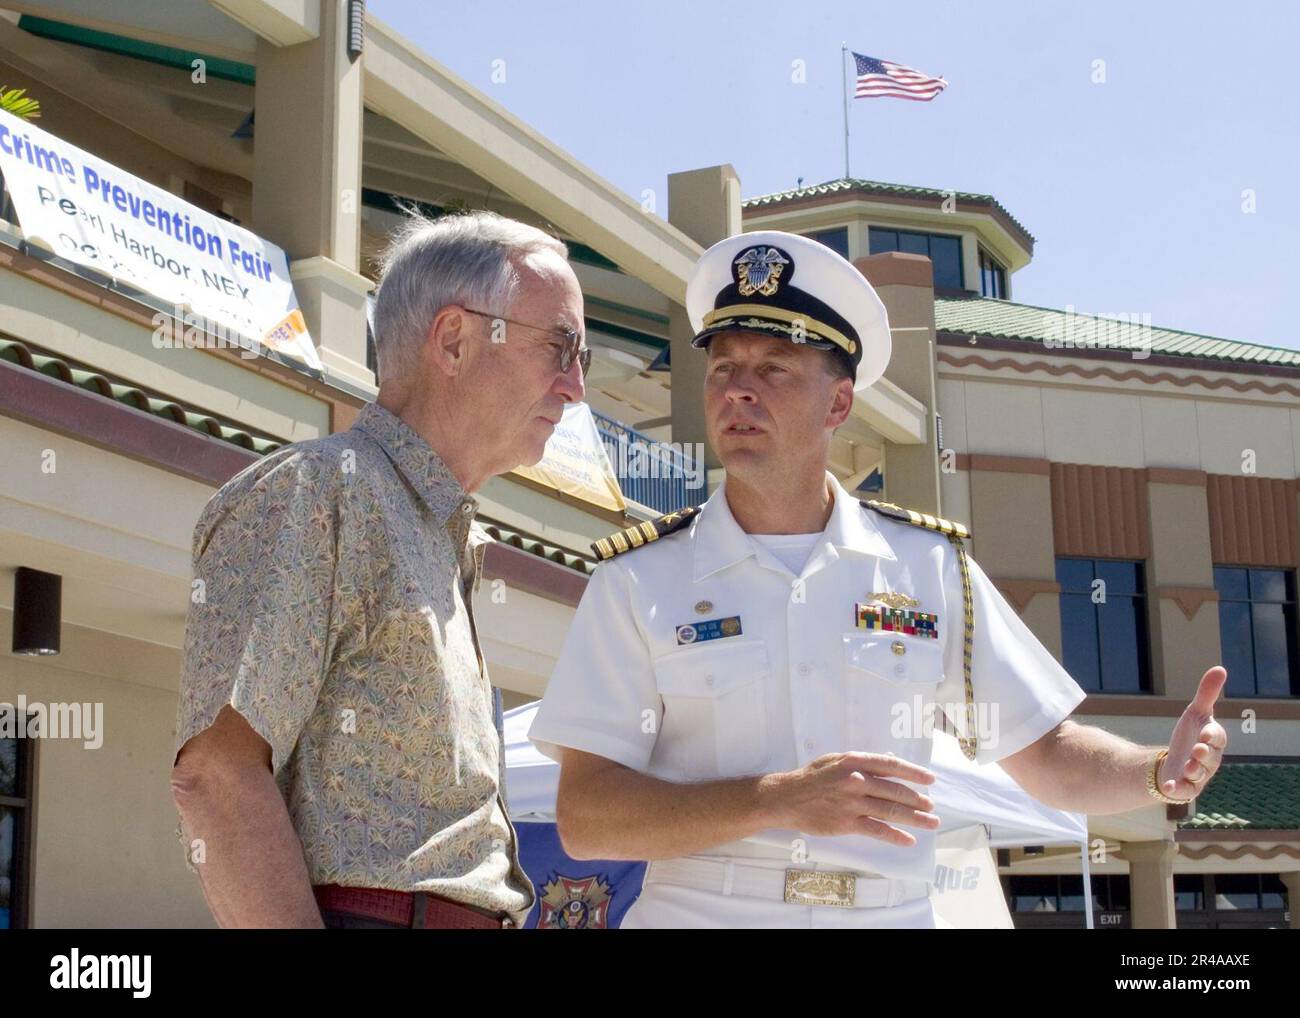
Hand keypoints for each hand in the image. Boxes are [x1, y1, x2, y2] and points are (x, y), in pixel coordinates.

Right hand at [766, 752, 939, 846]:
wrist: (787, 798)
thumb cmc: (812, 777)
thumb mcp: (835, 760)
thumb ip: (862, 761)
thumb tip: (890, 760)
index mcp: (854, 761)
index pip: (891, 765)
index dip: (914, 773)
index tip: (930, 780)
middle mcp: (856, 780)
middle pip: (896, 791)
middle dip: (918, 800)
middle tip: (932, 805)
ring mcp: (852, 803)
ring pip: (891, 811)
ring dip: (916, 818)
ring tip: (931, 822)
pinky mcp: (847, 823)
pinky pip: (878, 830)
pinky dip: (896, 836)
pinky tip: (909, 840)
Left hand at [1158, 666, 1227, 800]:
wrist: (1175, 762)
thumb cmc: (1191, 736)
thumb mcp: (1196, 713)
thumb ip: (1207, 694)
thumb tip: (1220, 668)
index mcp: (1212, 741)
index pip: (1217, 738)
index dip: (1213, 735)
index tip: (1206, 732)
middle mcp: (1208, 760)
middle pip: (1210, 758)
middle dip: (1205, 754)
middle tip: (1198, 750)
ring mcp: (1198, 775)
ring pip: (1199, 776)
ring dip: (1193, 771)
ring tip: (1186, 767)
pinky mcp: (1185, 788)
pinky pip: (1183, 791)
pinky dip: (1176, 789)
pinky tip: (1168, 786)